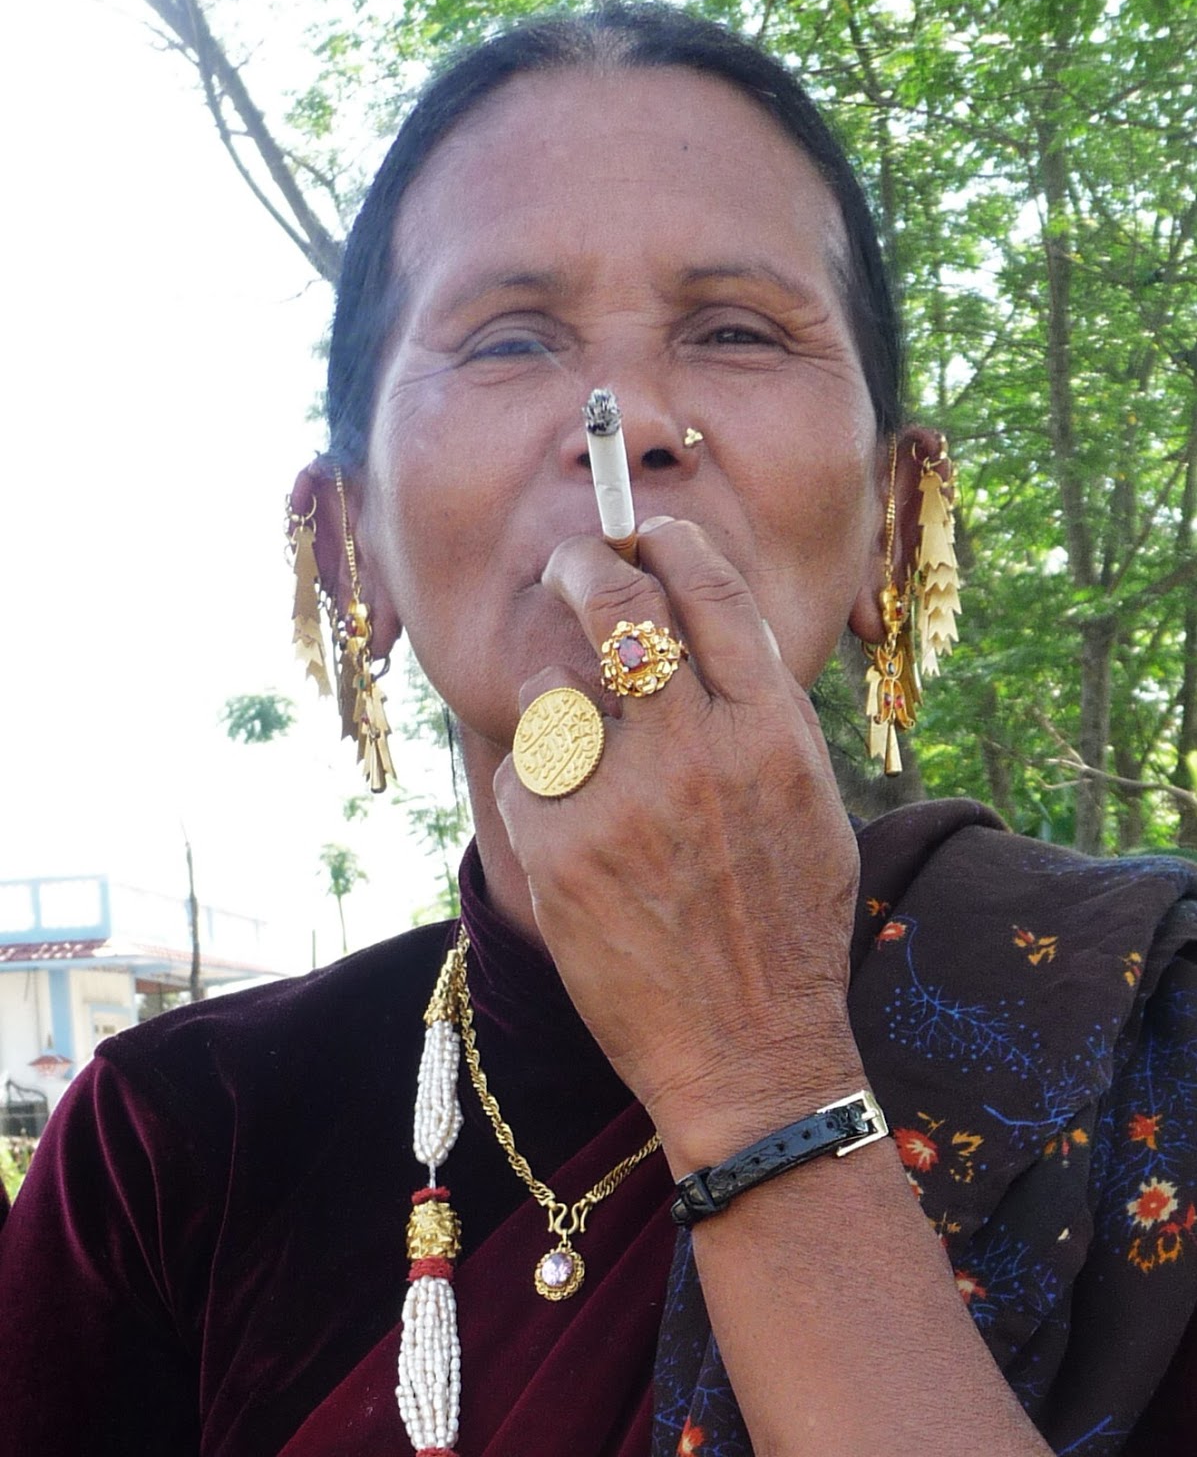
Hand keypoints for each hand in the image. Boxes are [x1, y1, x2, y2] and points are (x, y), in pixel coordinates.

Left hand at [493, 516, 867, 1170]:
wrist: (752, 1056)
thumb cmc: (785, 929)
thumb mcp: (811, 806)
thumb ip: (759, 712)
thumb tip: (700, 626)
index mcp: (773, 731)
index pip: (709, 591)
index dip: (669, 544)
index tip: (646, 532)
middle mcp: (701, 749)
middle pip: (620, 606)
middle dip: (586, 565)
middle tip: (571, 564)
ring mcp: (628, 798)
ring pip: (559, 687)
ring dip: (560, 695)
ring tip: (581, 737)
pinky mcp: (563, 849)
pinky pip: (526, 771)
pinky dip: (539, 784)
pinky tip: (570, 823)